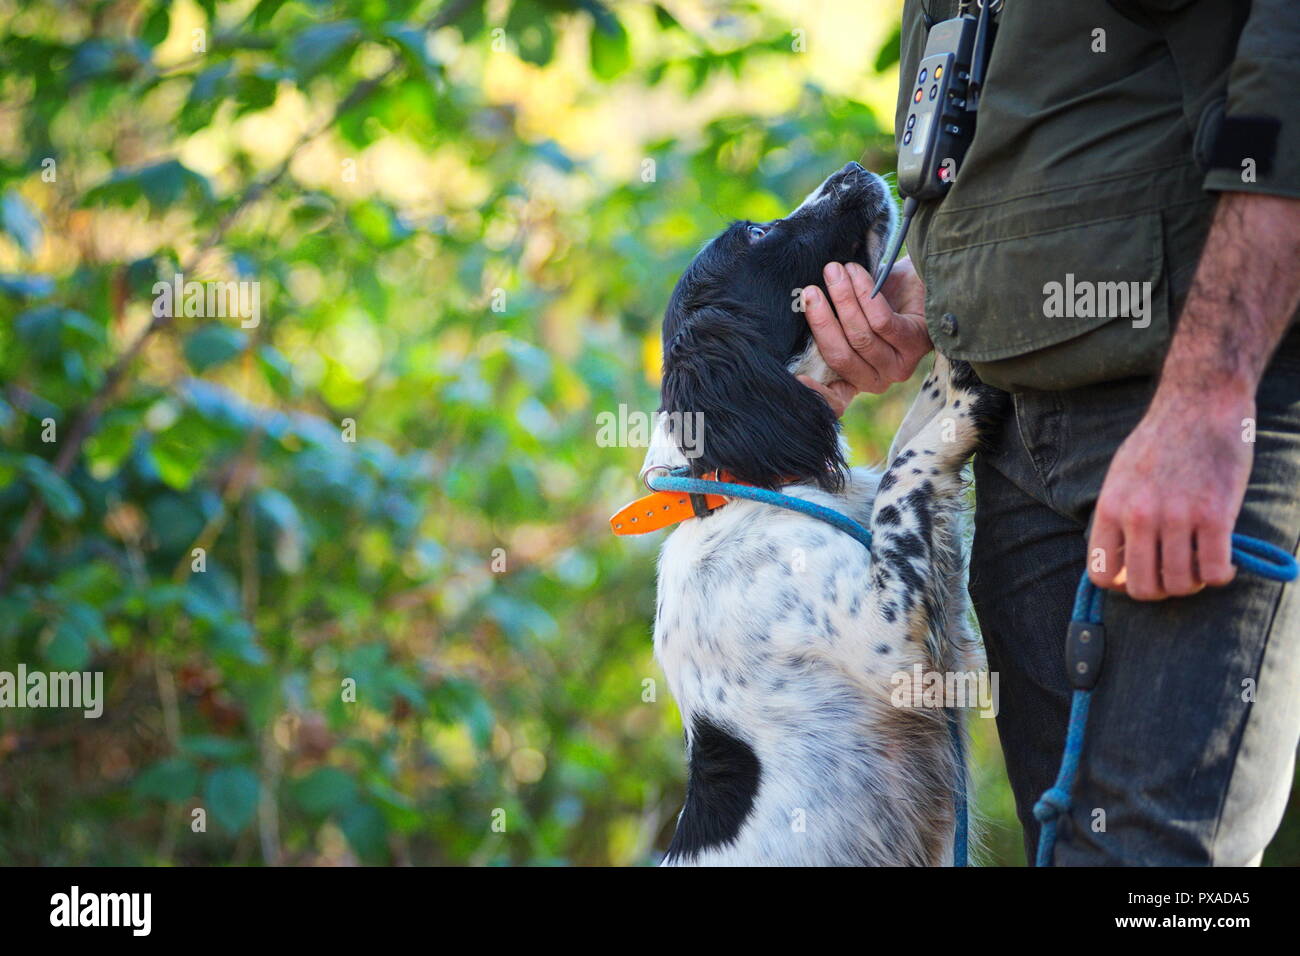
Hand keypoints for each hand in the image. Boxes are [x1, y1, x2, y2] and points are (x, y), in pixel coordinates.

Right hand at [799, 256, 932, 415]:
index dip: (817, 393)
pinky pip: (882, 321)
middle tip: (810, 291)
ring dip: (843, 299)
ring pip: (861, 336)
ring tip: (833, 271)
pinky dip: (864, 294)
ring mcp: (899, 365)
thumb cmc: (879, 298)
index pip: (835, 399)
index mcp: (856, 380)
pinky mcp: (916, 343)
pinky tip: (855, 272)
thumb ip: (828, 327)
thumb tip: (800, 311)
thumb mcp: (848, 318)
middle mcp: (877, 380)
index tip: (798, 379)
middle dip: (822, 320)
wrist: (920, 280)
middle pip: (841, 356)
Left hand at [1087, 391, 1253, 599]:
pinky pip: (1215, 572)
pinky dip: (1220, 576)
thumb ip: (1118, 516)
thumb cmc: (1161, 441)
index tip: (1138, 576)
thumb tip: (1117, 560)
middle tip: (1173, 576)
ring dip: (1192, 585)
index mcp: (1111, 508)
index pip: (1101, 573)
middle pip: (1142, 588)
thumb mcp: (1121, 477)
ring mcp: (1177, 517)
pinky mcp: (1215, 515)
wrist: (1200, 404)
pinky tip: (1223, 562)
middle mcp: (1139, 517)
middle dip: (1159, 591)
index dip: (1120, 585)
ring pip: (1180, 585)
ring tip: (1198, 566)